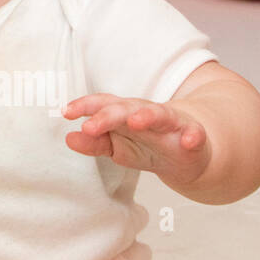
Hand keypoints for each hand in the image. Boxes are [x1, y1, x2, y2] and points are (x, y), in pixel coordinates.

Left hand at [62, 94, 211, 185]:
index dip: (84, 106)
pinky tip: (188, 140)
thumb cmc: (147, 145)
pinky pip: (194, 133)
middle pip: (125, 108)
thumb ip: (95, 143)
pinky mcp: (193, 136)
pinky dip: (192, 136)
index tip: (66, 112)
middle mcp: (145, 113)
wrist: (187, 154)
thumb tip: (69, 138)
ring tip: (135, 122)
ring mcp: (171, 123)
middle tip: (90, 126)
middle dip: (107, 115)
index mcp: (124, 113)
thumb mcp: (118, 147)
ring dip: (147, 116)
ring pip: (160, 114)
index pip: (102, 105)